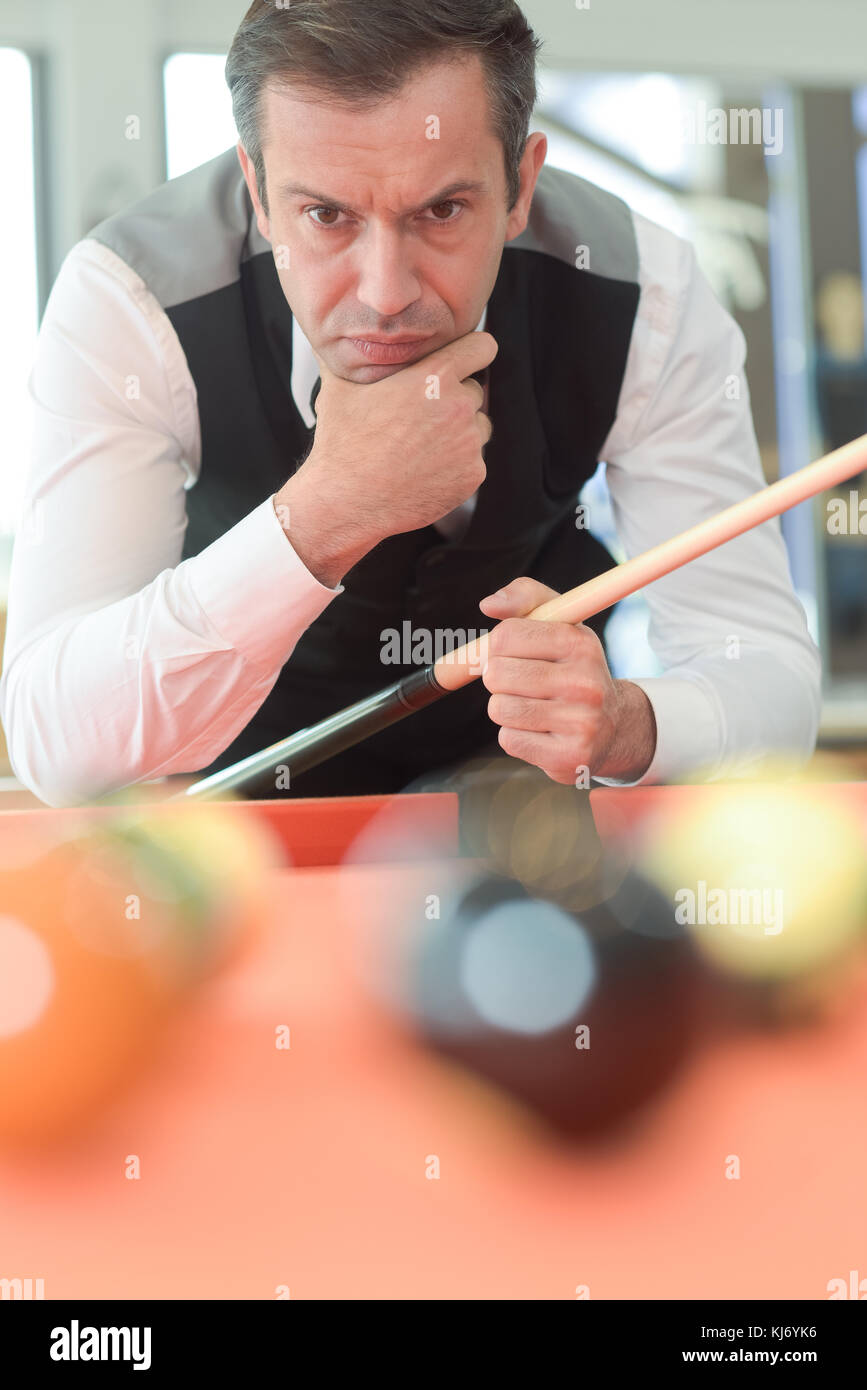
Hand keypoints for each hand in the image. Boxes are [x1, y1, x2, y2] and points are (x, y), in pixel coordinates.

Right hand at [275, 331, 496, 586]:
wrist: (348, 502)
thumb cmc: (343, 446)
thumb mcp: (337, 390)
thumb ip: (345, 358)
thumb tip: (327, 340)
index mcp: (434, 378)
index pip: (483, 347)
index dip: (474, 352)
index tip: (467, 359)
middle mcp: (459, 407)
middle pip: (475, 390)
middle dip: (454, 399)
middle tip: (422, 416)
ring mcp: (469, 443)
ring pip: (477, 427)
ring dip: (459, 432)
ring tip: (421, 445)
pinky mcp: (473, 475)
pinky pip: (473, 461)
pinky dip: (456, 465)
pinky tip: (426, 469)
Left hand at [478, 578, 656, 784]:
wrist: (614, 727)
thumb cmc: (574, 668)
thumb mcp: (561, 623)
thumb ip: (525, 598)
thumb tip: (488, 605)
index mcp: (580, 643)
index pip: (506, 635)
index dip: (498, 645)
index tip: (513, 653)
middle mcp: (585, 682)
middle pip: (496, 674)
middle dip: (498, 678)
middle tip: (522, 683)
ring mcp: (580, 723)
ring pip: (499, 709)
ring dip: (506, 708)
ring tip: (533, 707)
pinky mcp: (568, 757)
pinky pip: (509, 739)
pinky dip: (515, 735)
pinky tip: (541, 730)